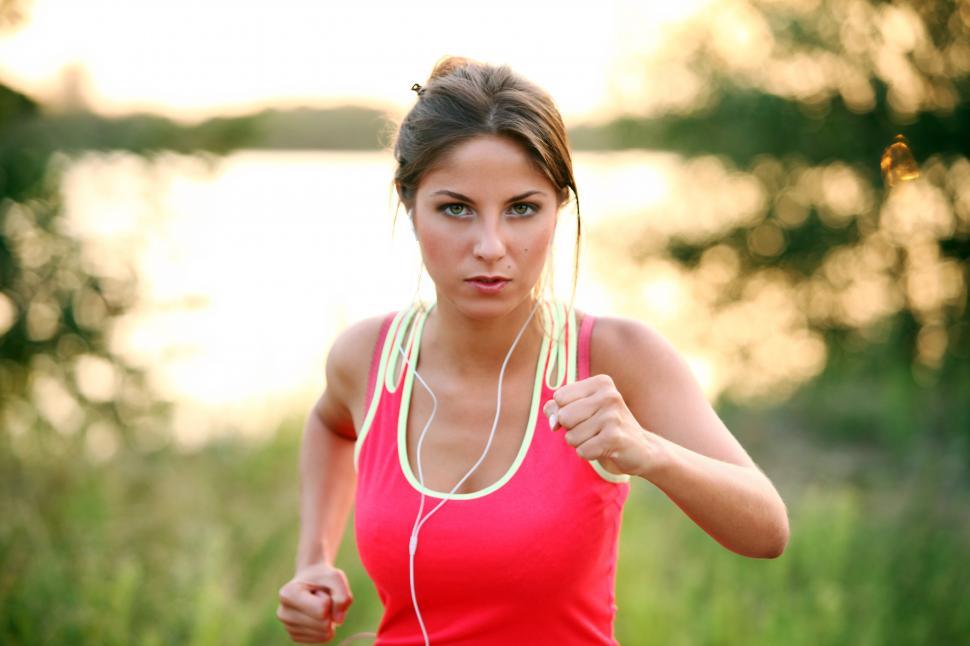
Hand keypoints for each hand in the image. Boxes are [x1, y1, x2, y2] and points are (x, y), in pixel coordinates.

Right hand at [277, 562, 353, 643]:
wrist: (310, 581)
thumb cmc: (323, 578)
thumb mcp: (336, 577)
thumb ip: (343, 596)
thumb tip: (338, 621)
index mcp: (288, 594)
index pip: (322, 609)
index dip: (330, 599)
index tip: (319, 590)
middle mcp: (283, 613)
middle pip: (324, 624)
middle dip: (330, 610)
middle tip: (320, 598)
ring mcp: (288, 627)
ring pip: (324, 633)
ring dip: (328, 618)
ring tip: (317, 605)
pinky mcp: (295, 636)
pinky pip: (322, 638)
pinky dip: (326, 627)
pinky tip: (316, 615)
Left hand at [542, 373, 659, 477]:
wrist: (641, 449)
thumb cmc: (604, 427)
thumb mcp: (581, 411)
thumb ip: (556, 409)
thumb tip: (553, 422)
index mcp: (601, 382)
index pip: (559, 397)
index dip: (564, 411)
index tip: (584, 415)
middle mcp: (609, 395)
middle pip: (563, 417)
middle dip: (571, 429)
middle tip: (593, 429)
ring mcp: (613, 416)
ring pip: (571, 437)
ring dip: (581, 443)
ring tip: (600, 438)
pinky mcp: (615, 438)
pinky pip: (582, 451)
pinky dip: (589, 454)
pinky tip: (605, 448)